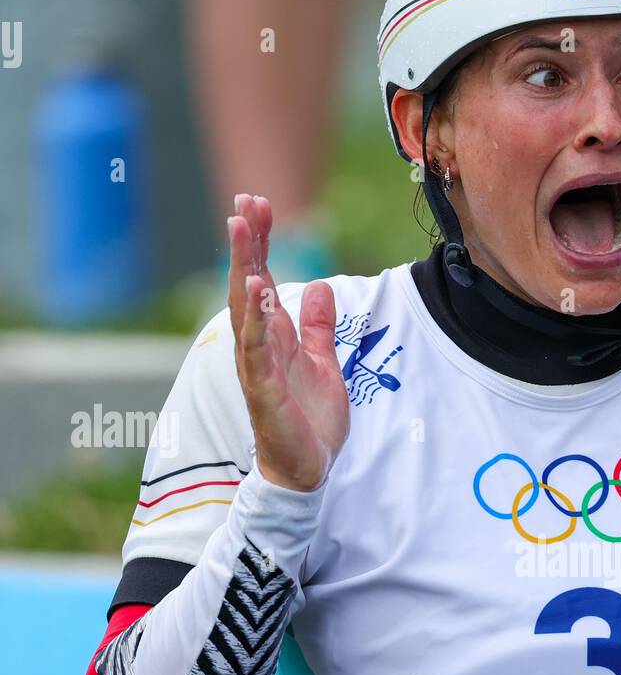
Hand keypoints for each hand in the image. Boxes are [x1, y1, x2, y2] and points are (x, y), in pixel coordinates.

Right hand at [227, 194, 348, 492]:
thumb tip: (323, 286)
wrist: (306, 471)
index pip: (263, 281)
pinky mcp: (264, 391)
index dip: (260, 243)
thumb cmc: (309, 421)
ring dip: (244, 269)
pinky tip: (257, 290)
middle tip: (244, 203)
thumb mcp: (324, 364)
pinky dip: (256, 319)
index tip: (258, 204)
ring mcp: (258, 367)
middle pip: (248, 285)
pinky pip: (257, 350)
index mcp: (275, 337)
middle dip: (247, 244)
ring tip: (243, 231)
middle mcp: (260, 347)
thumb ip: (319, 327)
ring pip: (246, 310)